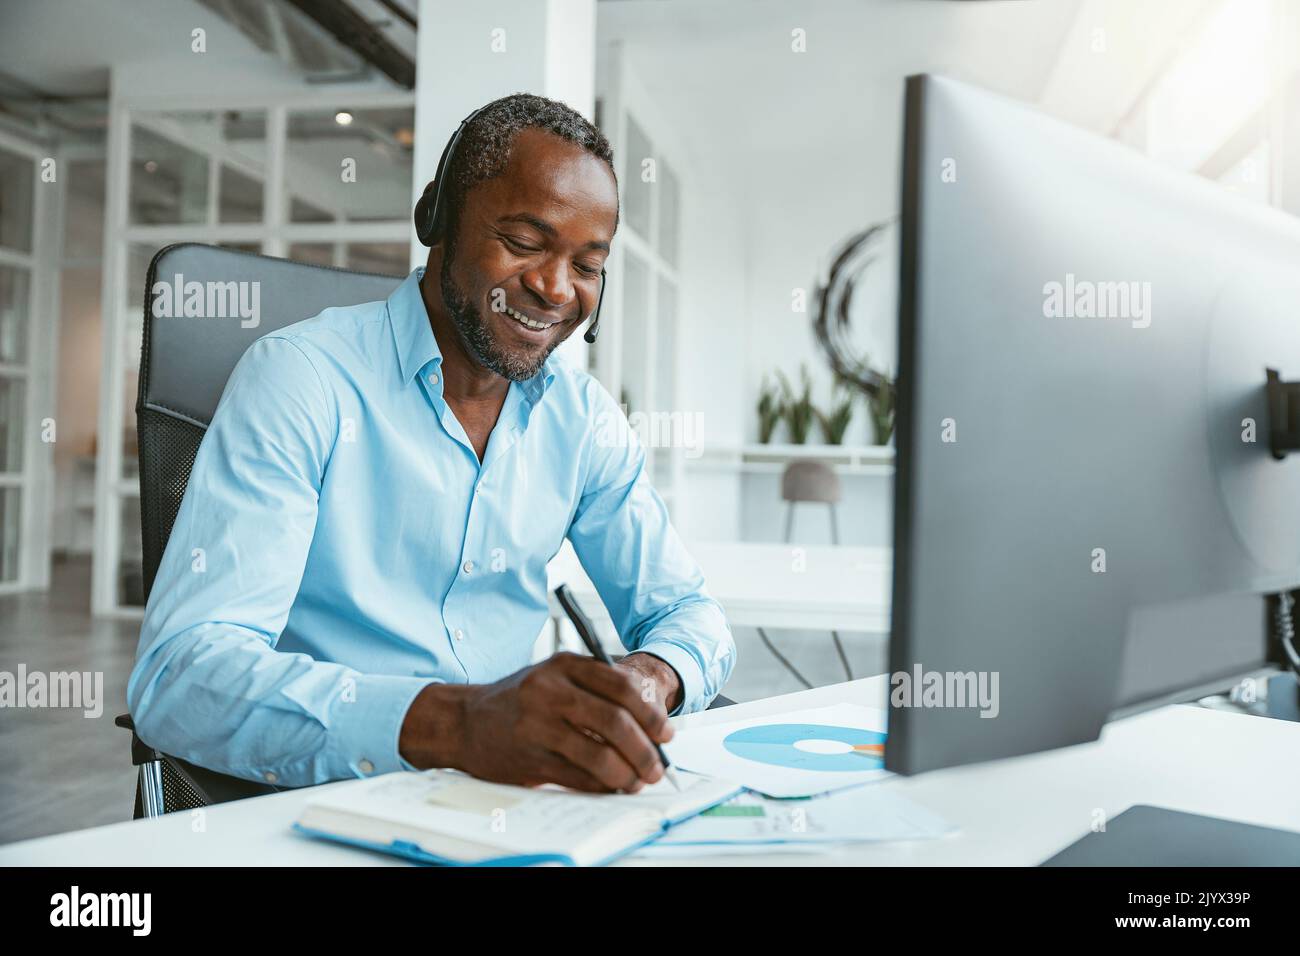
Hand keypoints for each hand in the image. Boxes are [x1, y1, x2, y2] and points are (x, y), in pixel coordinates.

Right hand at [399, 652, 673, 792]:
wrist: (464, 720)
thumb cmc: (519, 700)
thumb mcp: (553, 677)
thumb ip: (595, 690)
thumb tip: (647, 725)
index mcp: (563, 665)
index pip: (620, 686)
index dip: (650, 713)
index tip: (666, 733)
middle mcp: (550, 691)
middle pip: (614, 721)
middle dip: (645, 749)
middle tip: (658, 765)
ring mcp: (537, 725)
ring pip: (598, 754)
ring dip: (626, 773)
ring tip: (637, 781)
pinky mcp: (529, 757)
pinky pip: (577, 776)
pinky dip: (601, 785)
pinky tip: (611, 786)